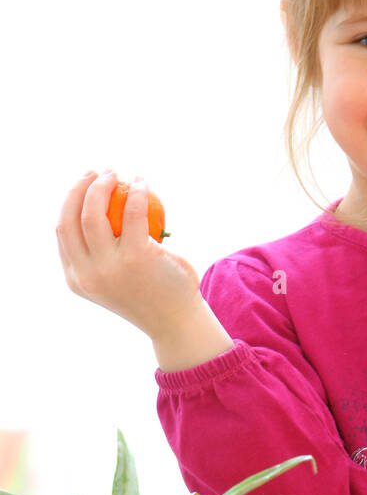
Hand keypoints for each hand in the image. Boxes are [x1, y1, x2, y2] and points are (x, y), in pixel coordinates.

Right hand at [56, 170, 202, 338]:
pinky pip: (133, 213)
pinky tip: (142, 182)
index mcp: (77, 279)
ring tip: (116, 173)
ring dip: (102, 185)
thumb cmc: (149, 295)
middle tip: (97, 171)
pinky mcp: (137, 257)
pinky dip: (137, 192)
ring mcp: (110, 267)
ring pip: (93, 213)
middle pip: (70, 218)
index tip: (83, 184)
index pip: (63, 232)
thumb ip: (99, 254)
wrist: (177, 322)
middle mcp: (87, 275)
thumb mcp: (113, 279)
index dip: (69, 202)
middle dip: (78, 187)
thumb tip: (93, 209)